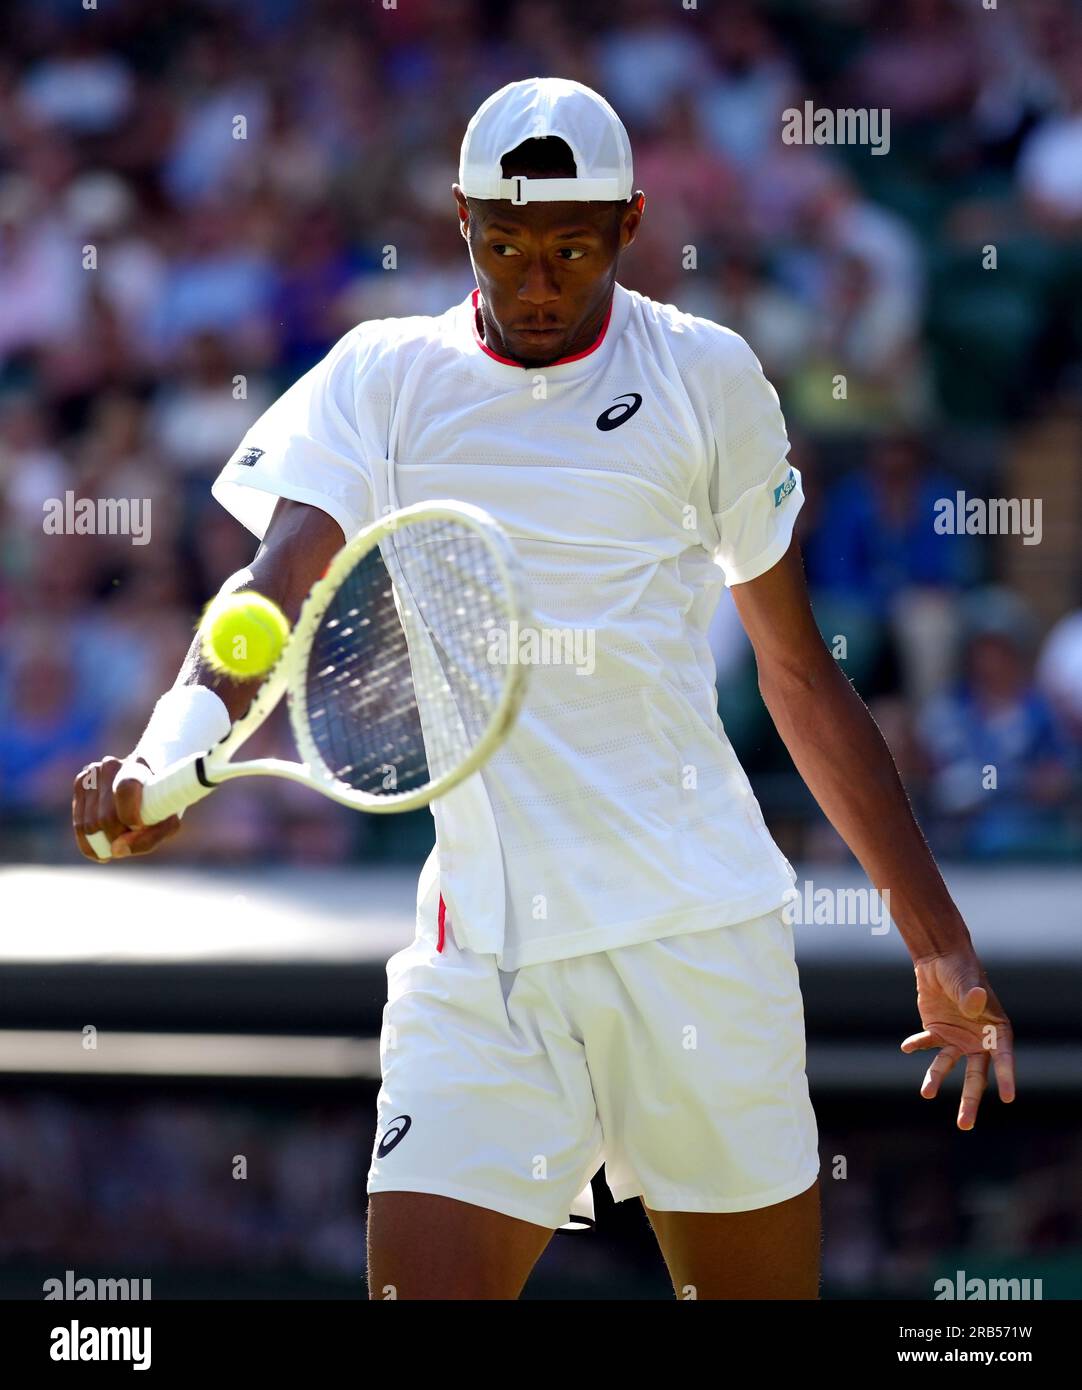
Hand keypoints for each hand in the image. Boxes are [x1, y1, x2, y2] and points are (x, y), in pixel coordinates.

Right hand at [72, 755, 181, 861]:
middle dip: (118, 837)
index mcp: (139, 767)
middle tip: (131, 838)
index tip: (137, 827)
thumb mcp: (167, 822)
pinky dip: (89, 844)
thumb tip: (115, 850)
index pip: (126, 789)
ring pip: (88, 825)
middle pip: (106, 817)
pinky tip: (103, 847)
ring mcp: (92, 773)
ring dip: (104, 842)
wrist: (148, 781)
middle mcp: (111, 766)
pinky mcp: (80, 783)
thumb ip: (149, 838)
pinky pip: (78, 825)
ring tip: (120, 840)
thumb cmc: (161, 804)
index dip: (129, 814)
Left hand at [900, 947, 1015, 1129]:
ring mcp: (957, 1039)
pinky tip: (907, 1046)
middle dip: (970, 1100)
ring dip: (936, 1078)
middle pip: (976, 1076)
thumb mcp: (967, 981)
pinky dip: (918, 1045)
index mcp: (997, 1030)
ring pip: (949, 1066)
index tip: (1009, 1098)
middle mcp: (979, 1040)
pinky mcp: (937, 1032)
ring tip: (926, 1093)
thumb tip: (975, 1002)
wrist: (939, 960)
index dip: (1007, 1077)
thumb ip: (971, 994)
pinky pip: (927, 1044)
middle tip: (965, 1125)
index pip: (1004, 1058)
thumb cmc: (961, 969)